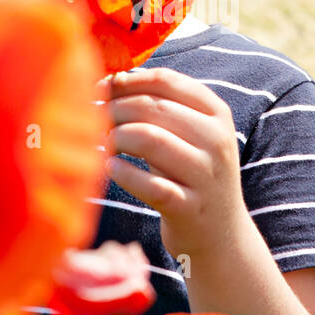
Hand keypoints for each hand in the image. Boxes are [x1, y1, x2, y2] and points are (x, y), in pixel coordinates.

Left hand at [97, 67, 248, 259]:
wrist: (220, 235)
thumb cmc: (191, 175)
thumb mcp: (190, 136)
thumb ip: (161, 107)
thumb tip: (111, 79)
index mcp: (217, 114)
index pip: (167, 81)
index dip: (128, 81)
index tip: (103, 88)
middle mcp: (216, 141)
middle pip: (154, 107)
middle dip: (115, 109)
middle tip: (94, 118)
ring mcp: (206, 176)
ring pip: (150, 139)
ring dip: (116, 137)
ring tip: (104, 143)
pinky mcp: (188, 208)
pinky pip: (149, 184)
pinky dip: (123, 173)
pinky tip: (110, 167)